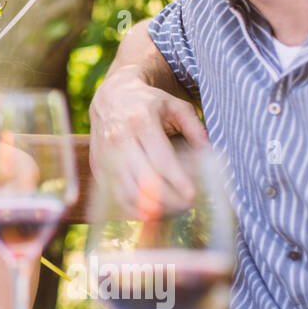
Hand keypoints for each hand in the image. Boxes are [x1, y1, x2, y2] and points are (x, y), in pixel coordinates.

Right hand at [89, 65, 209, 213]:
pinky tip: (150, 211)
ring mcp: (105, 155)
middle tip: (187, 205)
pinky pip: (114, 195)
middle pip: (144, 181)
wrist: (111, 97)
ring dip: (151, 209)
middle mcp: (119, 139)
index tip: (193, 195)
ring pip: (127, 193)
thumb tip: (210, 154)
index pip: (161, 160)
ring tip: (171, 210)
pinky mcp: (98, 166)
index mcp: (141, 122)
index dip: (177, 182)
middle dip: (168, 200)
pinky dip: (133, 209)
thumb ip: (195, 128)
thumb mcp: (176, 107)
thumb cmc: (148, 103)